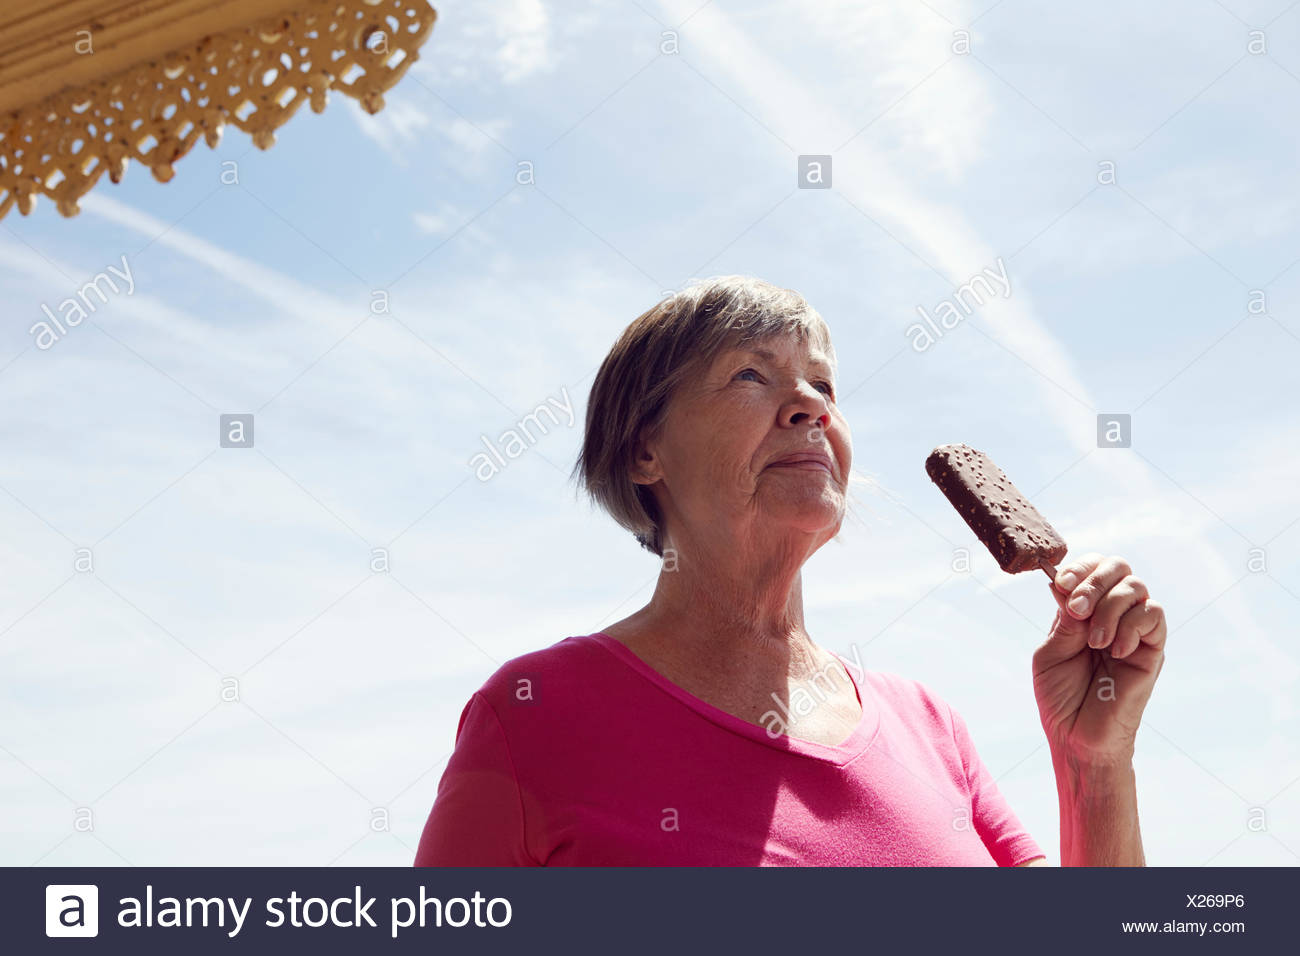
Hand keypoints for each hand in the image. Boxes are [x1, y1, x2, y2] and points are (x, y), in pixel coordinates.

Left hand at [1032, 553, 1166, 764]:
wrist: (1077, 737)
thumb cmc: (1061, 698)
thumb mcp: (1051, 653)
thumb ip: (1064, 620)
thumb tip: (1066, 585)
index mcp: (1084, 611)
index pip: (1092, 567)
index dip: (1079, 567)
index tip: (1061, 582)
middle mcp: (1112, 615)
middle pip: (1118, 567)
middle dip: (1094, 580)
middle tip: (1077, 608)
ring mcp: (1134, 631)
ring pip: (1136, 588)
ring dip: (1110, 607)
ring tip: (1094, 642)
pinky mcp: (1152, 651)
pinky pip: (1154, 616)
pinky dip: (1131, 625)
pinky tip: (1115, 650)